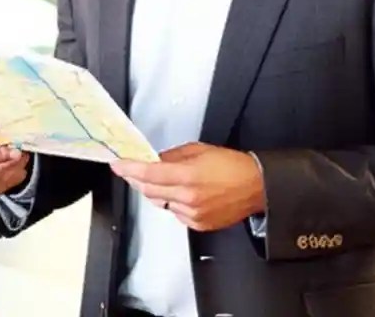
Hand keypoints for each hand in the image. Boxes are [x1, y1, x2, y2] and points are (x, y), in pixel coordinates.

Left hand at [110, 142, 264, 231]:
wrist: (257, 187)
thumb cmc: (233, 166)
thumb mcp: (199, 150)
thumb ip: (172, 156)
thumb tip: (153, 159)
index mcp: (188, 176)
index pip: (148, 173)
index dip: (129, 169)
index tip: (118, 165)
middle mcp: (188, 197)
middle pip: (149, 190)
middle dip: (137, 179)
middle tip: (133, 170)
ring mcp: (192, 213)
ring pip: (160, 202)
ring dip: (155, 191)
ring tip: (165, 180)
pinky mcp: (197, 224)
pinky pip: (174, 212)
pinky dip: (171, 202)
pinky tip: (181, 193)